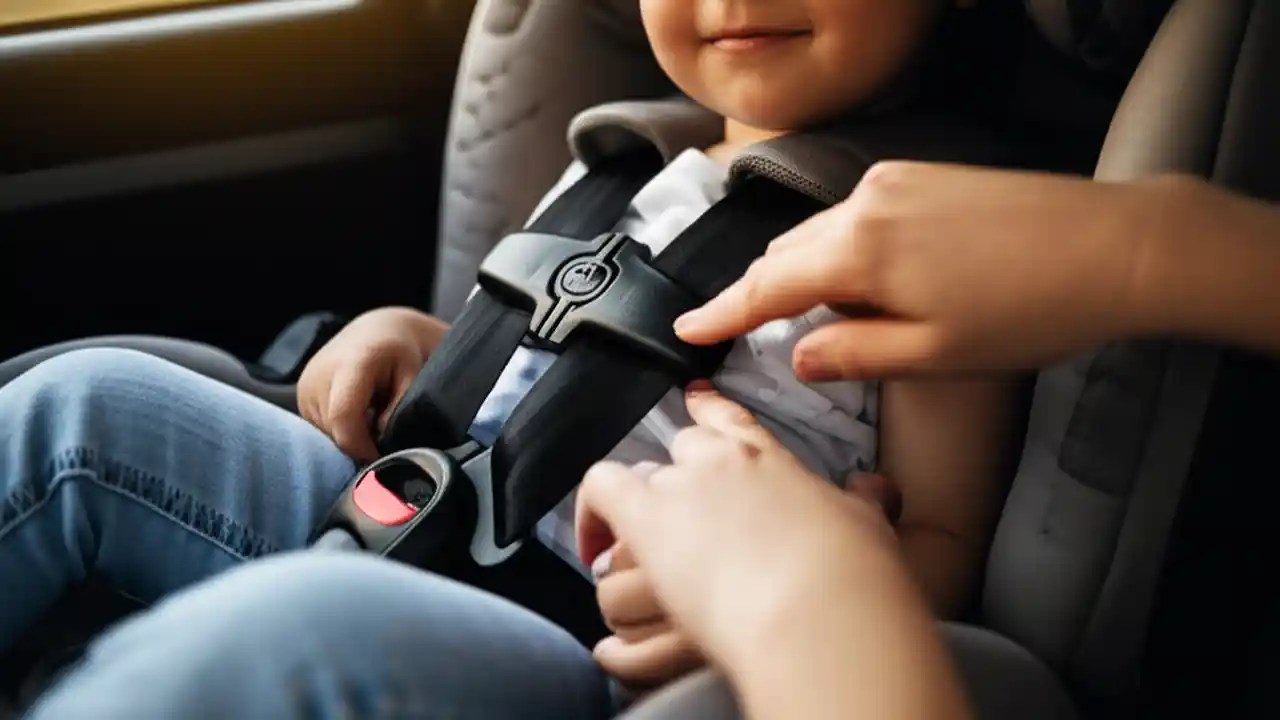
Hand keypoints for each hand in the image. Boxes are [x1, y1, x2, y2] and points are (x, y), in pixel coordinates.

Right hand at [297, 307, 447, 460]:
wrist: (375, 332)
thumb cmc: (399, 353)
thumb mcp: (413, 374)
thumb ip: (400, 406)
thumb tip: (381, 438)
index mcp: (352, 364)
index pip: (344, 416)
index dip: (361, 446)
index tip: (380, 456)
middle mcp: (320, 375)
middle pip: (335, 431)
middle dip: (360, 443)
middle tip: (384, 436)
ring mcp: (306, 388)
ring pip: (326, 435)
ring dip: (351, 437)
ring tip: (371, 418)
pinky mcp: (301, 399)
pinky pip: (320, 429)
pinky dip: (341, 431)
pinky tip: (358, 416)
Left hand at [576, 383, 904, 672]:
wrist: (820, 609)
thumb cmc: (851, 575)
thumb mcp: (869, 527)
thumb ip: (862, 503)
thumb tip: (876, 490)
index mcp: (770, 460)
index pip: (728, 419)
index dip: (706, 407)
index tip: (693, 398)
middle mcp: (718, 463)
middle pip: (675, 452)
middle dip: (673, 484)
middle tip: (675, 520)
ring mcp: (678, 490)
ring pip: (635, 487)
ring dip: (633, 524)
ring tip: (634, 560)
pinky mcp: (644, 525)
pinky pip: (598, 498)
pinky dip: (588, 521)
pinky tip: (592, 550)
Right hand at [673, 162, 1202, 377]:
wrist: (1116, 246)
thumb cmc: (1031, 310)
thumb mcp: (933, 355)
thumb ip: (852, 354)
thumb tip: (796, 355)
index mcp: (860, 252)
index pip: (766, 286)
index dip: (720, 313)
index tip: (684, 331)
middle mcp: (865, 202)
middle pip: (788, 254)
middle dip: (769, 297)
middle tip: (764, 340)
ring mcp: (896, 180)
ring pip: (823, 233)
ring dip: (817, 276)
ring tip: (856, 322)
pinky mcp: (924, 174)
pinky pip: (859, 214)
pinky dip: (851, 251)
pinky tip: (891, 283)